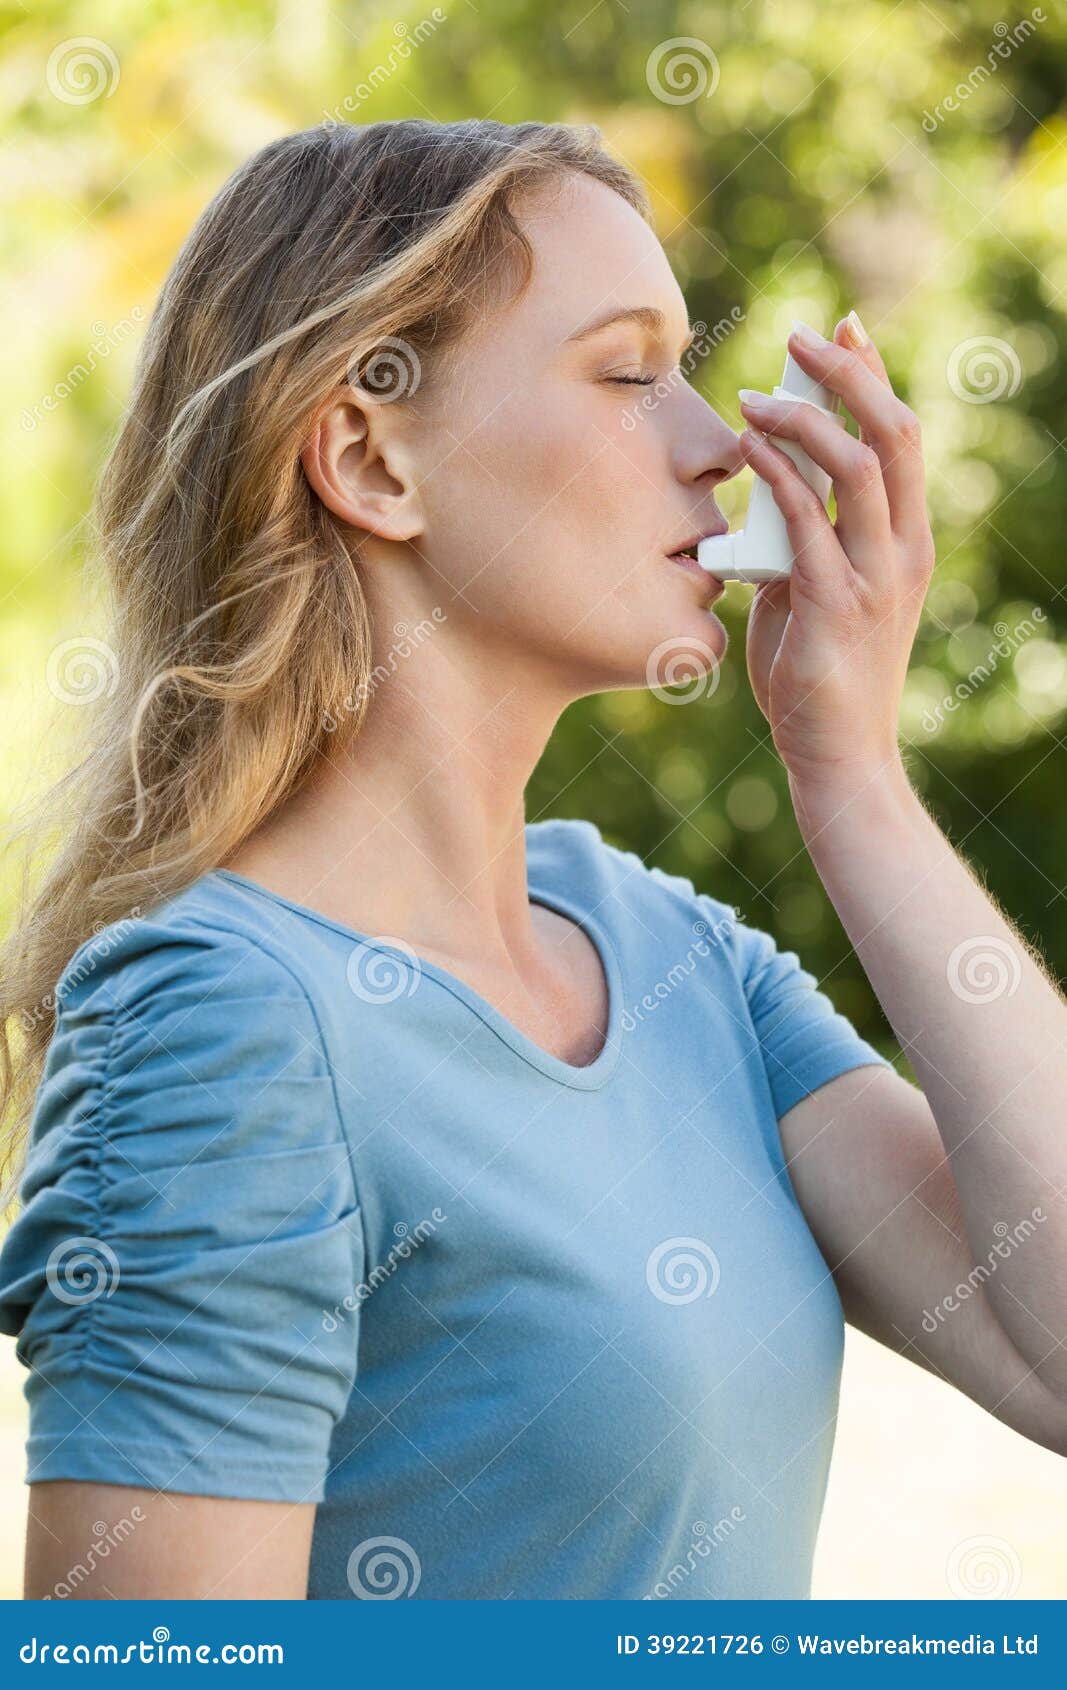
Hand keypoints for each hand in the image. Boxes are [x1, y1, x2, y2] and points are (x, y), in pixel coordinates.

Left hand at [735, 316, 934, 794]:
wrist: (837, 756)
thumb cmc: (816, 679)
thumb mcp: (810, 594)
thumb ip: (800, 544)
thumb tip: (765, 499)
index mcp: (905, 541)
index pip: (901, 437)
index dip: (874, 374)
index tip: (841, 328)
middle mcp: (902, 549)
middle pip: (893, 431)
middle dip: (849, 371)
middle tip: (801, 333)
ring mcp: (875, 574)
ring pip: (859, 464)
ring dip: (807, 414)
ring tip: (755, 393)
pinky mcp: (836, 602)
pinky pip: (808, 518)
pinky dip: (778, 471)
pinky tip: (747, 445)